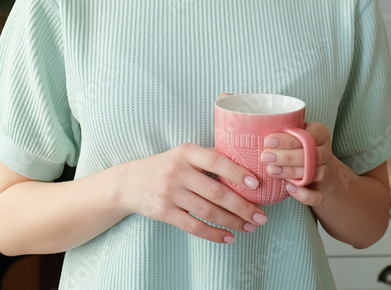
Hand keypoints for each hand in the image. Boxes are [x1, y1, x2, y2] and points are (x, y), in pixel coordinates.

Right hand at [119, 143, 268, 243]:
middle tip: (261, 216)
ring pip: (207, 211)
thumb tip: (246, 170)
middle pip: (216, 192)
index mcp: (186, 152)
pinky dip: (213, 233)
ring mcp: (170, 193)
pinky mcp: (164, 212)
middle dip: (242, 206)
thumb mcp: (183, 154)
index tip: (256, 184)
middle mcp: (178, 171)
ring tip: (250, 227)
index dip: (237, 172)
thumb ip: (208, 159)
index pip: (216, 160)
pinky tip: (228, 237)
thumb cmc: (165, 166)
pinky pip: (193, 226)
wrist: (128, 182)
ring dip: (232, 222)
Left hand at [262, 121, 333, 205]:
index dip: (288, 139)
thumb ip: (283, 130)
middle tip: (265, 156)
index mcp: (320, 133)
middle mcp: (325, 152)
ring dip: (291, 172)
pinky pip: (317, 196)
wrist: (319, 171)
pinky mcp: (323, 191)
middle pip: (310, 154)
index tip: (268, 141)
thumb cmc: (300, 147)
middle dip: (287, 156)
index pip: (308, 135)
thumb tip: (256, 127)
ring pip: (312, 173)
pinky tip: (288, 188)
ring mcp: (326, 172)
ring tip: (271, 170)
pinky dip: (303, 194)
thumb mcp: (295, 134)